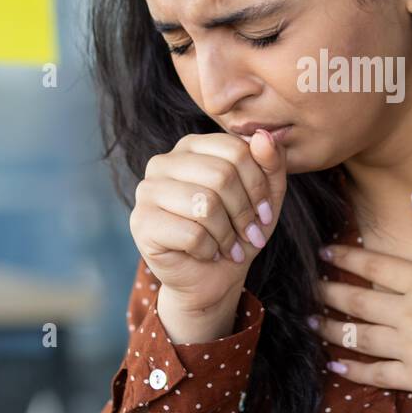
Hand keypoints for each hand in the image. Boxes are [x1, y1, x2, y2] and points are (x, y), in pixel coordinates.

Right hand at [130, 128, 287, 313]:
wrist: (211, 276)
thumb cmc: (236, 229)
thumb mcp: (266, 195)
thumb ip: (270, 162)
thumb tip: (264, 136)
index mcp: (191, 146)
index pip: (235, 150)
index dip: (258, 185)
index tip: (264, 212)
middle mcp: (163, 162)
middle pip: (221, 176)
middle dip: (244, 212)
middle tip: (250, 234)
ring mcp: (146, 191)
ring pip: (205, 204)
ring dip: (228, 234)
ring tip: (230, 246)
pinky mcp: (141, 223)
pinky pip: (191, 233)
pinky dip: (209, 250)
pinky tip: (207, 254)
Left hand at [312, 191, 411, 396]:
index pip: (373, 264)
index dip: (345, 256)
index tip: (322, 252)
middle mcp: (407, 312)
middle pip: (358, 300)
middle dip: (328, 292)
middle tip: (307, 289)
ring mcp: (409, 346)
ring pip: (359, 336)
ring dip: (331, 330)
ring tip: (311, 323)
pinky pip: (377, 373)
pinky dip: (353, 371)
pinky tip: (335, 366)